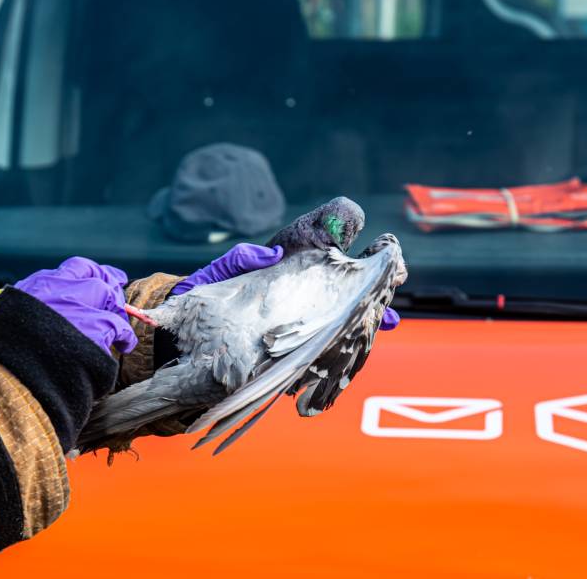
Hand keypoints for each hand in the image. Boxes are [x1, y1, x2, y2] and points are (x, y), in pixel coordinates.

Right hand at [14, 257, 137, 353]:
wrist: (10, 371)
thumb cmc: (7, 348)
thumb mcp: (13, 314)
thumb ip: (35, 303)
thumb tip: (53, 306)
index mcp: (42, 285)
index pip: (77, 268)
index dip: (97, 273)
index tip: (109, 278)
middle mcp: (62, 290)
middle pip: (98, 284)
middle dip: (111, 294)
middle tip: (117, 307)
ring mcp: (80, 308)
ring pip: (109, 301)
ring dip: (117, 315)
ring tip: (120, 331)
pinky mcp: (95, 330)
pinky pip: (119, 327)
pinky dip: (124, 336)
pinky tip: (125, 344)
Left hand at [173, 243, 399, 329]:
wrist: (191, 335)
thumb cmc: (210, 293)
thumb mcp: (220, 273)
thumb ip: (239, 260)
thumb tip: (267, 255)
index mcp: (289, 263)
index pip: (328, 244)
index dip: (351, 236)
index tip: (369, 240)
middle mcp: (302, 289)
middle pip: (347, 283)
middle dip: (375, 283)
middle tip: (395, 282)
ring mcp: (302, 317)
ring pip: (344, 314)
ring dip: (368, 316)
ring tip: (389, 320)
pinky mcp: (297, 343)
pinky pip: (326, 344)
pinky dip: (344, 347)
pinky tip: (359, 349)